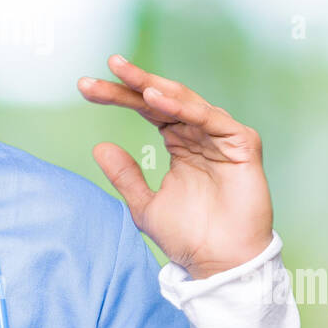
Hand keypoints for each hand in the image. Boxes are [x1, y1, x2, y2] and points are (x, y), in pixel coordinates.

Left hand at [78, 54, 273, 279]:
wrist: (219, 263)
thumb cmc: (189, 237)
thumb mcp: (144, 204)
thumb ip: (125, 175)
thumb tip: (99, 146)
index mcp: (179, 143)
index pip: (146, 110)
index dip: (118, 96)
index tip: (85, 87)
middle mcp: (200, 134)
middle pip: (164, 98)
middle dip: (135, 82)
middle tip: (108, 65)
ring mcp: (221, 137)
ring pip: (186, 101)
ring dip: (156, 88)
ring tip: (126, 78)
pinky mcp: (242, 144)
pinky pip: (210, 118)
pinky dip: (184, 107)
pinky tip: (158, 100)